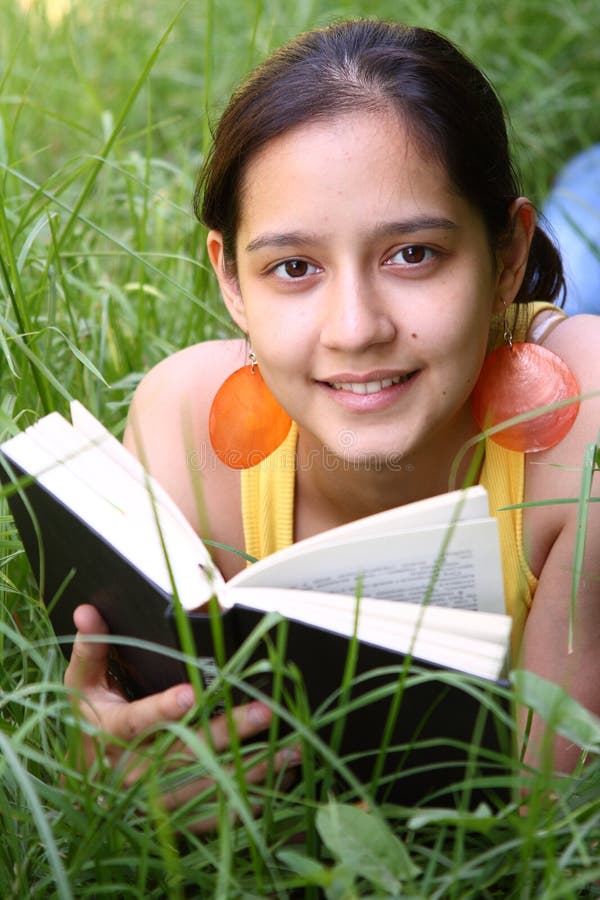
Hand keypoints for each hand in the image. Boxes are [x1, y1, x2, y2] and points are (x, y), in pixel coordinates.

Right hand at [64, 604, 300, 830]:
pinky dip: (251, 801)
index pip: (139, 721)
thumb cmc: (88, 725)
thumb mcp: (81, 687)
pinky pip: (217, 816)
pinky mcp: (175, 819)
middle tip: (266, 710)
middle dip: (228, 732)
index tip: (193, 693)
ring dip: (252, 770)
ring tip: (292, 748)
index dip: (164, 709)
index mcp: (112, 733)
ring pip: (208, 786)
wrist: (84, 790)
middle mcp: (135, 771)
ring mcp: (156, 800)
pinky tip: (282, 780)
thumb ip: (90, 649)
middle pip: (185, 752)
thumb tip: (87, 610)